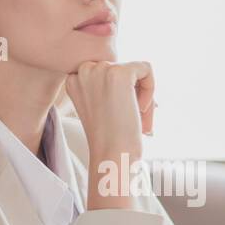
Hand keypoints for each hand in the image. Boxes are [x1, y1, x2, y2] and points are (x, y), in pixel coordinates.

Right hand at [65, 61, 154, 209]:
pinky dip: (151, 89)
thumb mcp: (100, 106)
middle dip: (132, 94)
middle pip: (121, 69)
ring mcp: (100, 70)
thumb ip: (107, 85)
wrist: (111, 155)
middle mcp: (83, 70)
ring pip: (135, 71)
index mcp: (73, 79)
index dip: (118, 94)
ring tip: (138, 120)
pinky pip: (146, 69)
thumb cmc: (110, 139)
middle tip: (133, 121)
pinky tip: (141, 110)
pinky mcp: (120, 73)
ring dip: (142, 96)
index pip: (106, 72)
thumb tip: (139, 68)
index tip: (118, 116)